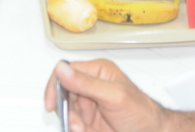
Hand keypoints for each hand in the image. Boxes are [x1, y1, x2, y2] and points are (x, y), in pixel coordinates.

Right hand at [44, 60, 168, 131]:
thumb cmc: (142, 113)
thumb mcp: (114, 96)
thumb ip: (86, 83)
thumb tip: (62, 69)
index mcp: (97, 71)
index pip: (66, 71)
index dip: (55, 86)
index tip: (52, 103)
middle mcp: (91, 86)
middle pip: (63, 94)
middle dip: (67, 111)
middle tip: (77, 123)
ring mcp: (89, 104)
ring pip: (67, 112)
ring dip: (72, 123)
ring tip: (85, 129)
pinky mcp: (88, 121)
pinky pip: (73, 125)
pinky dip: (76, 130)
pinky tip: (86, 131)